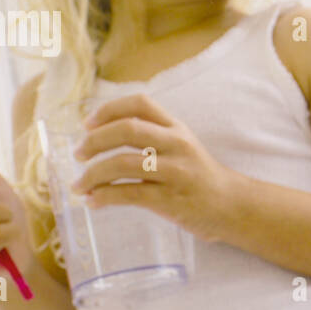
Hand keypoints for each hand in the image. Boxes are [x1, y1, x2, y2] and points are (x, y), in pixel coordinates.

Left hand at [69, 92, 238, 242]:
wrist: (233, 205)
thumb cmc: (200, 177)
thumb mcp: (183, 147)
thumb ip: (153, 138)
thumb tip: (100, 139)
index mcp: (177, 128)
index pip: (140, 104)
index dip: (109, 109)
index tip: (88, 124)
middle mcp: (177, 145)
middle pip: (127, 130)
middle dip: (94, 142)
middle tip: (78, 155)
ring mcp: (175, 172)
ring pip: (122, 164)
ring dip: (92, 175)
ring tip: (79, 186)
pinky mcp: (170, 199)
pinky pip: (129, 194)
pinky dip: (104, 197)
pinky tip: (94, 201)